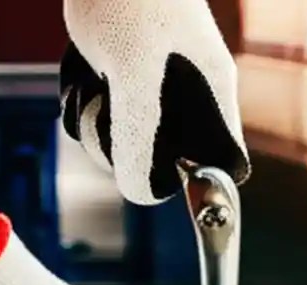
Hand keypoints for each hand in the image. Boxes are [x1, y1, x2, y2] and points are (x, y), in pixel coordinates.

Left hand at [59, 0, 248, 205]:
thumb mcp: (133, 71)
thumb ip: (140, 133)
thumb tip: (143, 194)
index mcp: (211, 97)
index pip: (223, 166)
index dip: (195, 182)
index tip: (154, 171)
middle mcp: (189, 98)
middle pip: (158, 161)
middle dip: (120, 144)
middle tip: (105, 107)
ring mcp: (154, 89)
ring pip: (122, 138)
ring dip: (93, 117)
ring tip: (93, 78)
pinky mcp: (123, 78)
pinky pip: (101, 113)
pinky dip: (84, 96)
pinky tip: (85, 69)